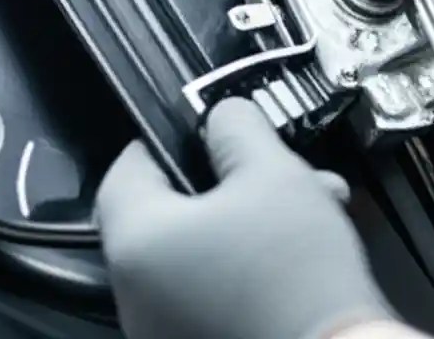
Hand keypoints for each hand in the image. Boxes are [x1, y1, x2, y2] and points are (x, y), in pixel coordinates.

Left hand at [95, 99, 392, 338]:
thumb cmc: (297, 277)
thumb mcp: (273, 173)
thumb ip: (237, 129)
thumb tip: (222, 115)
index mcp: (137, 242)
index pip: (126, 170)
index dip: (168, 140)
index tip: (203, 131)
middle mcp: (135, 293)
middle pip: (171, 213)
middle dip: (230, 182)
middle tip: (271, 170)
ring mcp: (162, 328)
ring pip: (200, 252)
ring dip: (247, 222)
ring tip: (306, 210)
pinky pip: (213, 292)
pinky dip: (246, 266)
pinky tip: (297, 253)